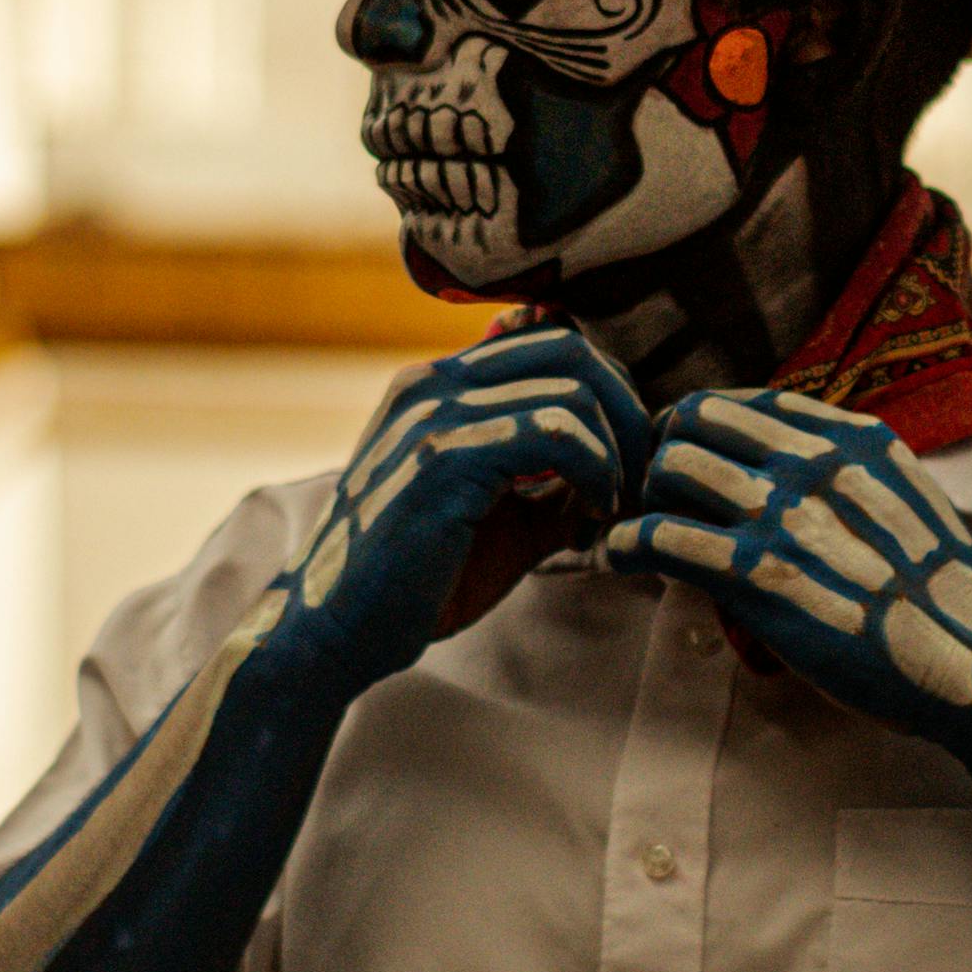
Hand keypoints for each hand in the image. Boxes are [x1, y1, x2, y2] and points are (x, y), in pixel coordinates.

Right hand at [264, 326, 652, 696]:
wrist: (334, 633)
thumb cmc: (418, 581)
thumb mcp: (499, 514)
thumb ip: (549, 474)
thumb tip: (621, 456)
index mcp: (436, 385)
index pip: (545, 338)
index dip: (604, 389)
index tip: (622, 454)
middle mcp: (432, 383)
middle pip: (568, 347)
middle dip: (624, 409)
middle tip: (637, 473)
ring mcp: (434, 415)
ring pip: (569, 387)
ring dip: (615, 449)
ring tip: (611, 504)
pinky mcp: (443, 459)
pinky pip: (553, 433)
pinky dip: (595, 471)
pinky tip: (590, 515)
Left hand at [602, 386, 971, 743]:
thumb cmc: (943, 593)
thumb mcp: (902, 498)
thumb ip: (846, 473)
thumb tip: (791, 471)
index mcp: (848, 437)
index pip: (740, 402)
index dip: (699, 429)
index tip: (683, 458)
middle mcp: (812, 461)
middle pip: (691, 422)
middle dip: (660, 455)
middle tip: (647, 496)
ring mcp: (785, 516)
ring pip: (669, 470)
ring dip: (638, 498)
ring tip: (631, 529)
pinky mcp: (760, 578)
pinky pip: (661, 541)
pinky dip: (625, 546)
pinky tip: (616, 560)